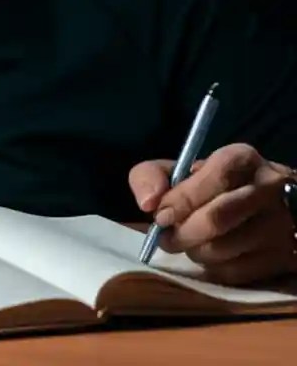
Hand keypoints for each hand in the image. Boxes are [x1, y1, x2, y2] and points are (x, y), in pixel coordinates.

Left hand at [129, 143, 296, 284]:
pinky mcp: (284, 256)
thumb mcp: (179, 170)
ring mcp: (282, 224)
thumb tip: (148, 203)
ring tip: (191, 243)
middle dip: (181, 233)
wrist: (259, 206)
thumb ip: (151, 176)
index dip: (181, 200)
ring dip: (195, 251)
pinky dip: (213, 268)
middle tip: (167, 238)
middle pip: (216, 219)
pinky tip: (212, 255)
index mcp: (242, 159)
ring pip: (224, 248)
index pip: (215, 178)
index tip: (161, 215)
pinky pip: (236, 272)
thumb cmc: (209, 187)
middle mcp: (270, 188)